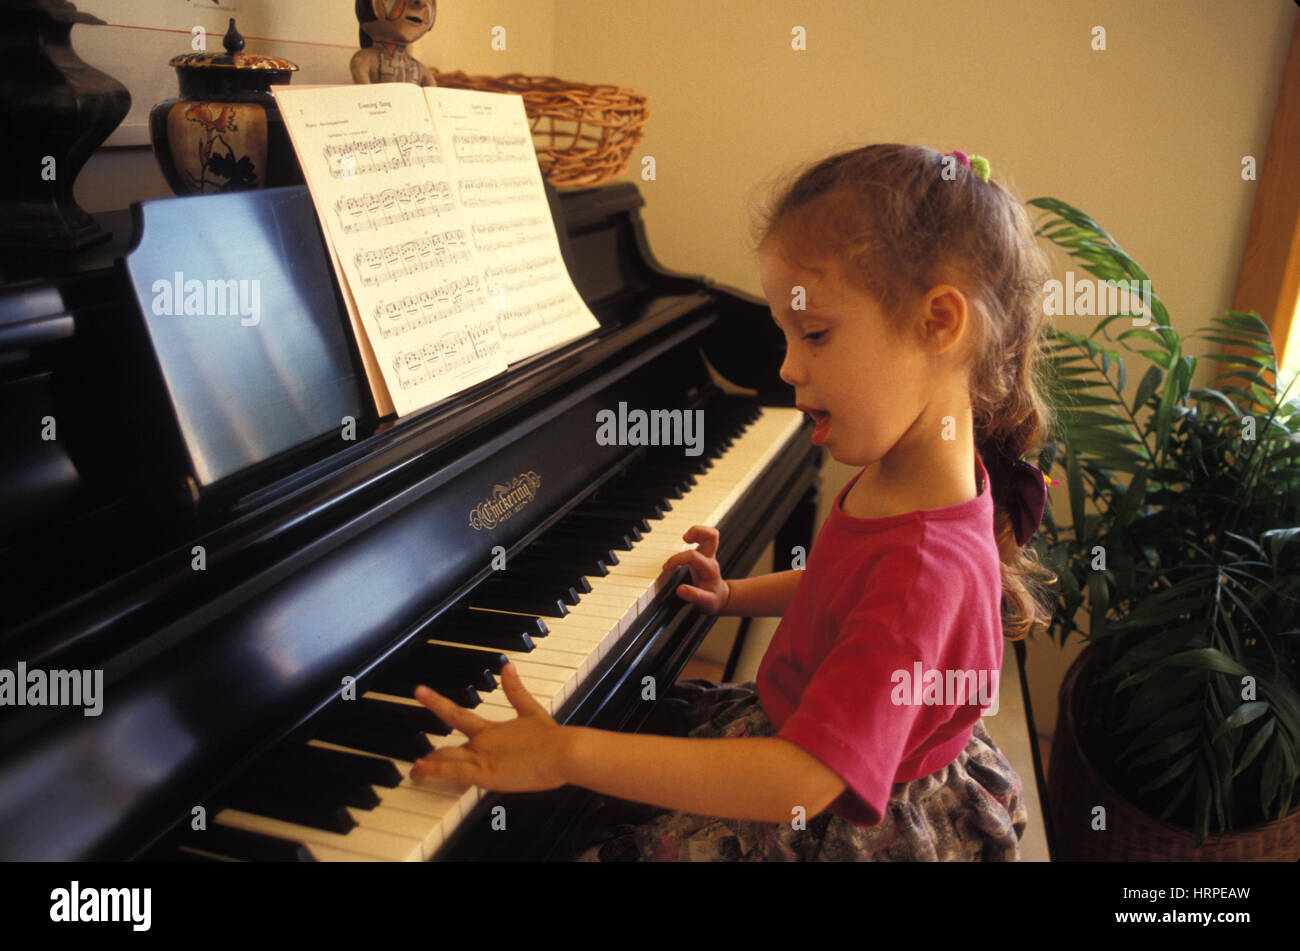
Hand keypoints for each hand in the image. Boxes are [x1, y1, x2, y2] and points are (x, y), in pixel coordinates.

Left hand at [409, 663, 568, 791]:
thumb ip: (516, 690)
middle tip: (416, 762)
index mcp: (491, 730)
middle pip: (449, 747)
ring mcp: (483, 759)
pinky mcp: (486, 773)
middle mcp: (482, 743)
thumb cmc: (552, 738)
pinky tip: (420, 770)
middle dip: (432, 754)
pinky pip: (454, 771)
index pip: (458, 714)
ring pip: (448, 760)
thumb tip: (508, 665)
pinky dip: (434, 770)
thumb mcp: (531, 711)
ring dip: (429, 766)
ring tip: (414, 772)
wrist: (563, 752)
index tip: (419, 691)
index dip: (437, 702)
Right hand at [661, 524, 730, 614]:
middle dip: (697, 532)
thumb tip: (680, 589)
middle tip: (684, 539)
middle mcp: (711, 559)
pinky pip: (705, 536)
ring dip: (697, 530)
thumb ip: (694, 596)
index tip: (666, 568)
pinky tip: (686, 539)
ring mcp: (709, 554)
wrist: (720, 597)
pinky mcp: (706, 551)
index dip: (677, 559)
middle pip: (712, 535)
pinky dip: (695, 533)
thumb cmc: (712, 599)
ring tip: (685, 537)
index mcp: (710, 570)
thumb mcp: (705, 603)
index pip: (693, 556)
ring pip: (710, 533)